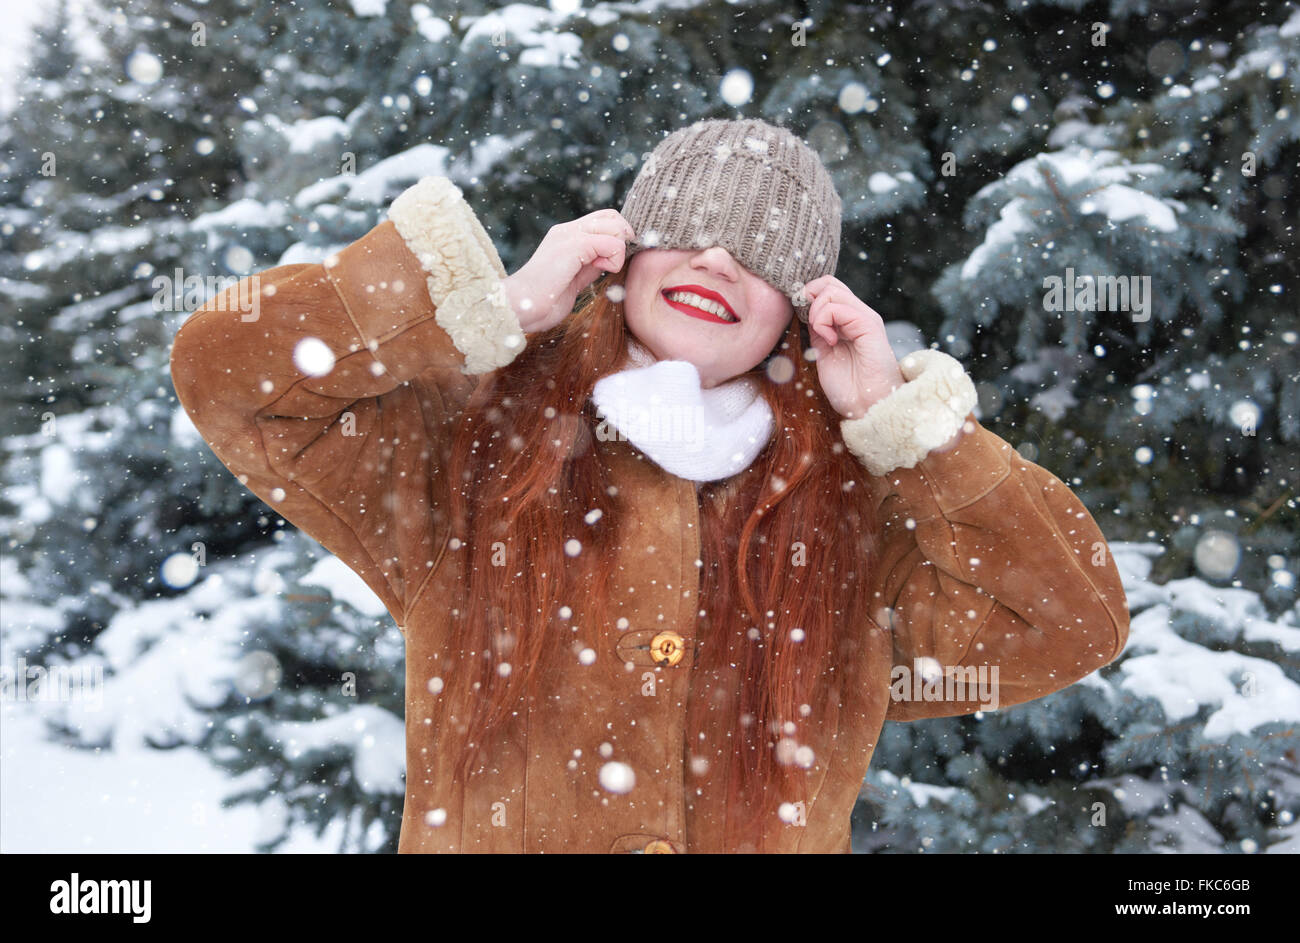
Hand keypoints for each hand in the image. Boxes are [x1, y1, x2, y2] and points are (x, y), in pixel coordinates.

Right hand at [503, 209, 634, 333]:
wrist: (521, 306)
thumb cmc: (544, 300)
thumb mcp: (574, 279)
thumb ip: (591, 266)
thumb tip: (610, 259)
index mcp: (567, 235)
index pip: (604, 219)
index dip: (618, 236)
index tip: (614, 261)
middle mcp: (568, 230)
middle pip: (613, 217)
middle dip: (623, 240)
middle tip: (613, 264)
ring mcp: (569, 235)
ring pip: (615, 226)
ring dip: (618, 251)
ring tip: (603, 268)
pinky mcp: (573, 245)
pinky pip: (611, 243)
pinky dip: (614, 259)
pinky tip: (601, 270)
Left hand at [803, 275, 905, 419]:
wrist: (868, 407)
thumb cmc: (848, 387)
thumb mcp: (823, 352)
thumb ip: (817, 331)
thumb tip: (804, 311)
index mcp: (848, 319)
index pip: (827, 287)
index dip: (808, 296)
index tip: (802, 317)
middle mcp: (858, 314)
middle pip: (828, 282)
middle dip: (808, 298)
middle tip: (810, 325)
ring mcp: (865, 317)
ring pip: (831, 290)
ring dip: (816, 313)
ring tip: (823, 336)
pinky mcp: (869, 325)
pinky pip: (838, 307)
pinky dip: (824, 322)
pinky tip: (831, 342)